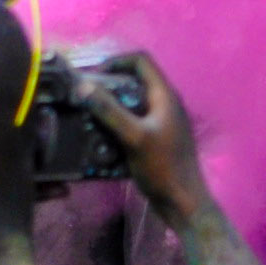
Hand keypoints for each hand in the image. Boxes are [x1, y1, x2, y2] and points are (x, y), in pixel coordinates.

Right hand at [86, 52, 211, 224]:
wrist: (183, 204)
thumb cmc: (163, 167)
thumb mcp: (134, 137)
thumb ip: (109, 110)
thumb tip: (82, 86)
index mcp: (165, 96)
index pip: (141, 61)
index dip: (115, 61)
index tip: (93, 76)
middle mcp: (164, 104)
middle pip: (133, 80)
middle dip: (107, 85)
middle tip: (83, 96)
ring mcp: (160, 122)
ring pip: (130, 102)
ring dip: (108, 105)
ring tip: (86, 114)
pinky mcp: (155, 138)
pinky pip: (131, 120)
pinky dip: (115, 122)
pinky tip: (98, 135)